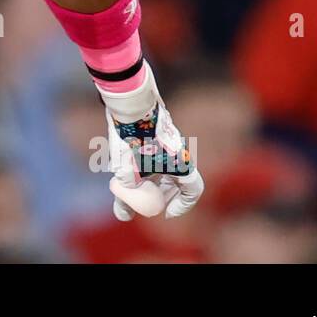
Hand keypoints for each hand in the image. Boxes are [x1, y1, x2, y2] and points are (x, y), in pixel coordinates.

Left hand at [105, 99, 204, 219]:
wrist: (128, 101)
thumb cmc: (131, 139)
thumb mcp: (126, 173)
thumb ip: (126, 197)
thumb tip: (123, 215)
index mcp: (180, 163)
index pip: (193, 190)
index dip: (182, 206)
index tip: (166, 214)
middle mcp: (178, 151)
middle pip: (176, 181)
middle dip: (160, 196)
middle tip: (143, 203)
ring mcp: (167, 140)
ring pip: (161, 168)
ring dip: (147, 181)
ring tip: (127, 187)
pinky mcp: (154, 131)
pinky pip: (153, 155)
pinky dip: (141, 166)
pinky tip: (123, 168)